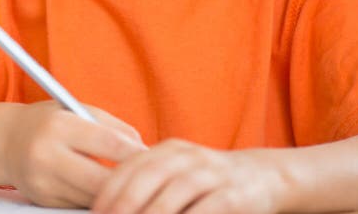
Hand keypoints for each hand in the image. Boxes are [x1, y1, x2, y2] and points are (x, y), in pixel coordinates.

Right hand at [0, 101, 145, 207]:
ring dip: (116, 193)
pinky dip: (98, 200)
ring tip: (134, 186)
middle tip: (151, 180)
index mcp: (60, 126)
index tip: (155, 158)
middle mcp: (47, 155)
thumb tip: (144, 150)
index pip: (109, 143)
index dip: (136, 153)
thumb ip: (112, 127)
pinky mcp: (43, 200)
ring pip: (94, 197)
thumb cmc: (50, 121)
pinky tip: (109, 192)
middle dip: (129, 181)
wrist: (6, 141)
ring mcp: (44, 182)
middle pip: (102, 180)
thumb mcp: (77, 111)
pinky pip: (80, 205)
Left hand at [92, 139, 286, 213]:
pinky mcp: (234, 195)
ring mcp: (211, 173)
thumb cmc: (209, 182)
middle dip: (125, 204)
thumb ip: (148, 186)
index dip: (110, 191)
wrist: (262, 177)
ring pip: (175, 193)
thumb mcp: (177, 174)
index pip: (131, 166)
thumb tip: (112, 208)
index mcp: (168, 150)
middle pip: (149, 176)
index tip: (95, 213)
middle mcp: (187, 157)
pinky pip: (207, 209)